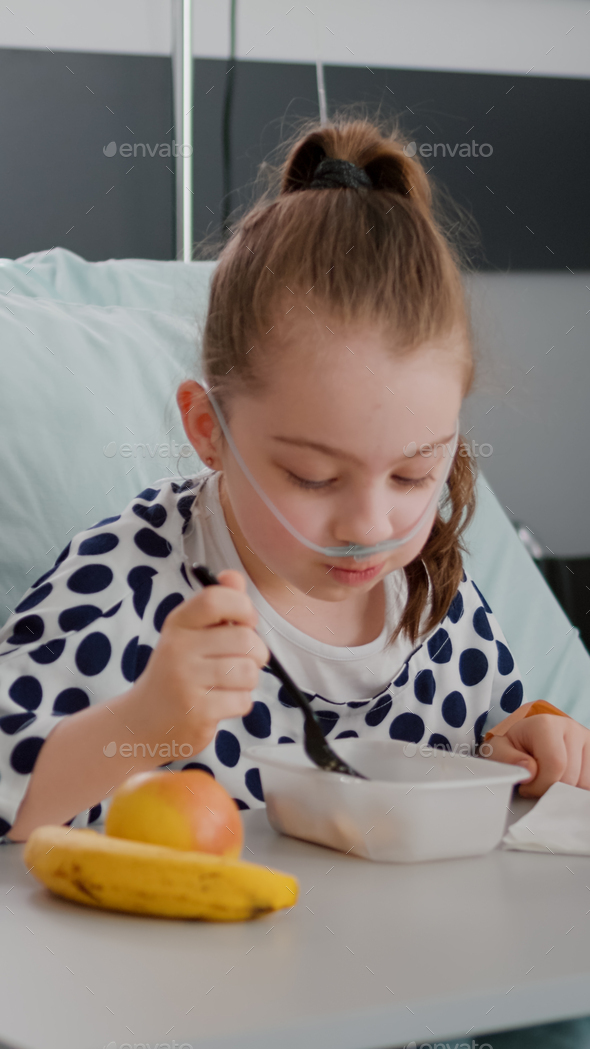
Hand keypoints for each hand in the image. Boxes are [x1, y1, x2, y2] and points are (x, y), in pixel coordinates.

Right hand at [123, 569, 269, 757]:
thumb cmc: (177, 671)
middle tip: (241, 661)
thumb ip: (216, 605)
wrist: (142, 722)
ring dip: (248, 681)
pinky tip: (219, 703)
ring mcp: (186, 681)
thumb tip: (234, 576)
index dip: (243, 607)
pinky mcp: (197, 712)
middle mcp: (178, 648)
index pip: (216, 599)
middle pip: (246, 640)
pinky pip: (243, 701)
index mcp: (178, 623)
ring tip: (227, 683)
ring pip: (249, 672)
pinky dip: (239, 703)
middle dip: (256, 653)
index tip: (246, 622)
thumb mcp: (190, 633)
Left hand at [481, 714, 589, 796]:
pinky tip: (561, 779)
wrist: (526, 734)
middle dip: (550, 789)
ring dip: (564, 789)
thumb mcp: (499, 749)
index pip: (555, 764)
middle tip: (535, 783)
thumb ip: (509, 760)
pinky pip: (589, 781)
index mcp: (546, 724)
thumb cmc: (514, 743)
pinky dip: (576, 787)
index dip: (541, 785)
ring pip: (583, 781)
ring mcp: (585, 738)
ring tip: (548, 777)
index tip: (527, 788)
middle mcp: (569, 727)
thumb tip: (530, 771)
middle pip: (570, 776)